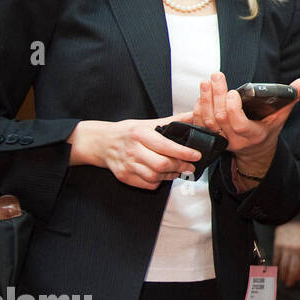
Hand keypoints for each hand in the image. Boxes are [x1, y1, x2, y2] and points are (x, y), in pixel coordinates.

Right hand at [67, 113, 199, 189]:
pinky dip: (159, 181)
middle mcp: (132, 150)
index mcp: (139, 135)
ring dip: (171, 175)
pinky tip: (163, 174)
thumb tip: (196, 114)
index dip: (183, 153)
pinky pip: (148, 184)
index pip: (165, 146)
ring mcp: (127, 165)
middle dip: (180, 166)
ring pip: (155, 177)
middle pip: (161, 164)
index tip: (196, 155)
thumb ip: (174, 120)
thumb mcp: (149, 123)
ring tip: (178, 170)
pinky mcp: (124, 176)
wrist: (103, 143)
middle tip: (190, 166)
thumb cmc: (128, 132)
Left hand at [192, 72, 299, 180]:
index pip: (239, 124)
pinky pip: (200, 124)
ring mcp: (222, 139)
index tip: (233, 92)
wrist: (255, 151)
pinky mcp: (212, 136)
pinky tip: (202, 95)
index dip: (233, 109)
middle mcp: (235, 139)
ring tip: (206, 82)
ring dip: (205, 100)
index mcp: (253, 134)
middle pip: (220, 119)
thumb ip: (291, 99)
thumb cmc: (267, 130)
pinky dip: (198, 108)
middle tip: (217, 77)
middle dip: (216, 96)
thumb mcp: (281, 117)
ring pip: (207, 121)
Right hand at [273, 218, 299, 286]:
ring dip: (283, 274)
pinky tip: (277, 270)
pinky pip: (276, 259)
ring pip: (284, 266)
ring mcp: (287, 248)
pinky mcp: (278, 246)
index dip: (299, 275)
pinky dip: (276, 266)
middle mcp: (297, 250)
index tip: (296, 280)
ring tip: (283, 279)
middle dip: (291, 278)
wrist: (293, 219)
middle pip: (293, 268)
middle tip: (289, 284)